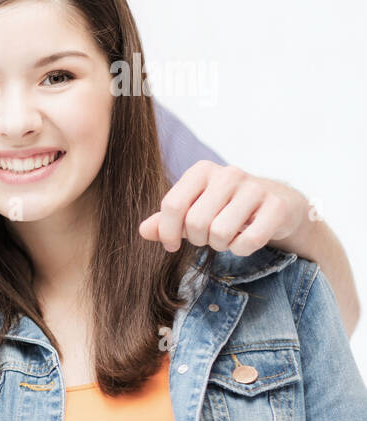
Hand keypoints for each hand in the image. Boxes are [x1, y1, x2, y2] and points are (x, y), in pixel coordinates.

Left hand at [139, 160, 309, 256]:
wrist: (277, 203)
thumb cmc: (225, 207)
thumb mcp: (193, 209)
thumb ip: (165, 220)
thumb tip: (142, 231)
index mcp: (201, 171)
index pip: (172, 205)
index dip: (167, 232)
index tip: (171, 245)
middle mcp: (228, 174)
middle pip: (195, 222)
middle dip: (198, 240)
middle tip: (207, 238)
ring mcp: (255, 188)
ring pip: (220, 233)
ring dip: (220, 245)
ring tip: (226, 237)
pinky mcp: (276, 207)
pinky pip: (248, 241)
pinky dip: (241, 249)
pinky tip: (245, 240)